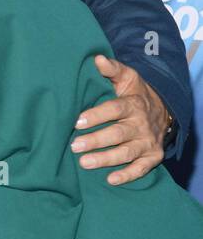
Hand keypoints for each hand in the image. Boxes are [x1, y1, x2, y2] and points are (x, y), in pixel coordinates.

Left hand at [71, 54, 169, 184]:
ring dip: (106, 159)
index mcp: (133, 104)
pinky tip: (111, 180)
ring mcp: (148, 141)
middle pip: (118, 134)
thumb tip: (96, 59)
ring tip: (84, 163)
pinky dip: (128, 175)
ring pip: (127, 152)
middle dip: (97, 140)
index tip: (77, 121)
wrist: (164, 110)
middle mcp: (141, 124)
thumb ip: (111, 70)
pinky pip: (142, 168)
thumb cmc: (134, 94)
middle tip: (74, 146)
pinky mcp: (153, 156)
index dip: (97, 115)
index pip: (115, 109)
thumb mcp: (127, 78)